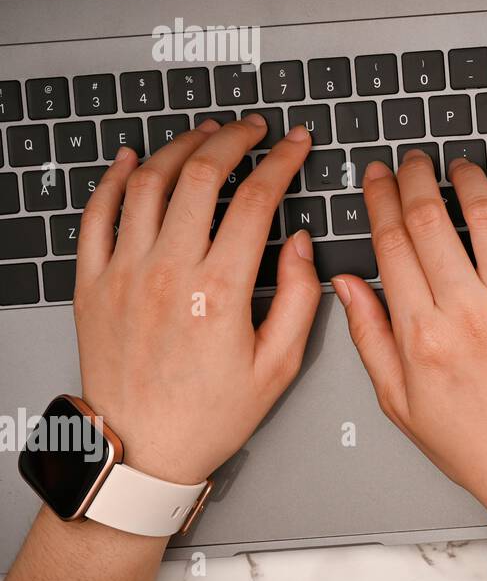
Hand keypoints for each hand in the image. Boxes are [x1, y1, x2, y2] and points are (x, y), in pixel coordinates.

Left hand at [73, 115, 320, 485]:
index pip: (256, 200)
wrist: (141, 451)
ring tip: (205, 134)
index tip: (296, 145)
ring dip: (180, 147)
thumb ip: (299, 297)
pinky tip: (132, 160)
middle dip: (233, 139)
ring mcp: (124, 274)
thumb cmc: (211, 413)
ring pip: (148, 183)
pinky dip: (113, 179)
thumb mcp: (280, 365)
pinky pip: (96, 215)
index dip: (281, 161)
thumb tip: (299, 242)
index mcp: (220, 291)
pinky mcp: (93, 284)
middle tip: (253, 129)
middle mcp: (168, 272)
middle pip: (200, 175)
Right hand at [333, 154, 486, 515]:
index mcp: (421, 334)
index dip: (379, 199)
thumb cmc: (477, 444)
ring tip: (458, 166)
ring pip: (485, 215)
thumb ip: (369, 338)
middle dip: (413, 177)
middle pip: (430, 218)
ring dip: (467, 179)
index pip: (390, 243)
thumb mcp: (400, 403)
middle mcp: (466, 310)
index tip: (376, 177)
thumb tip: (345, 285)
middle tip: (411, 160)